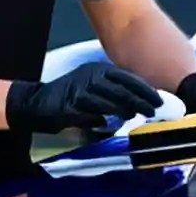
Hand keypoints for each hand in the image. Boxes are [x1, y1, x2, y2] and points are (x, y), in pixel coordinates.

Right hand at [6, 62, 162, 133]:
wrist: (36, 103)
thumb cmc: (70, 97)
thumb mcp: (93, 87)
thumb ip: (114, 92)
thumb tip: (140, 103)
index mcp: (98, 70)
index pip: (128, 79)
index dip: (145, 90)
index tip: (160, 101)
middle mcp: (90, 78)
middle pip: (122, 90)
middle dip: (140, 102)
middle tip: (154, 112)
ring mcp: (80, 92)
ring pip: (109, 102)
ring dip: (124, 111)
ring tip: (135, 118)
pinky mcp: (70, 107)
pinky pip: (91, 116)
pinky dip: (101, 121)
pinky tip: (109, 125)